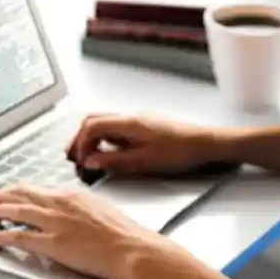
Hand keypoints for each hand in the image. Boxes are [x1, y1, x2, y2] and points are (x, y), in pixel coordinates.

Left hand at [0, 184, 189, 278]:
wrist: (133, 249)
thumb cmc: (125, 235)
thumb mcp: (102, 210)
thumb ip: (82, 208)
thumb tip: (73, 213)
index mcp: (74, 194)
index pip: (38, 188)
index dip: (20, 191)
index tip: (12, 193)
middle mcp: (61, 203)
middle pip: (22, 194)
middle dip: (3, 197)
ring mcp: (55, 223)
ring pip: (15, 211)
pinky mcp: (52, 244)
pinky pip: (18, 237)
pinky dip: (0, 236)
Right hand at [65, 113, 225, 175]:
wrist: (205, 143)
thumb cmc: (180, 152)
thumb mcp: (144, 162)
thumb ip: (114, 161)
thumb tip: (91, 162)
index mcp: (128, 122)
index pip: (92, 126)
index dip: (80, 144)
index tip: (81, 161)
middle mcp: (130, 116)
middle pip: (93, 119)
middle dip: (80, 138)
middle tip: (74, 156)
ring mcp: (137, 119)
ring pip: (104, 122)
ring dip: (92, 137)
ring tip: (88, 156)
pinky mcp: (144, 125)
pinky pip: (116, 127)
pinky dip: (105, 138)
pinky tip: (108, 153)